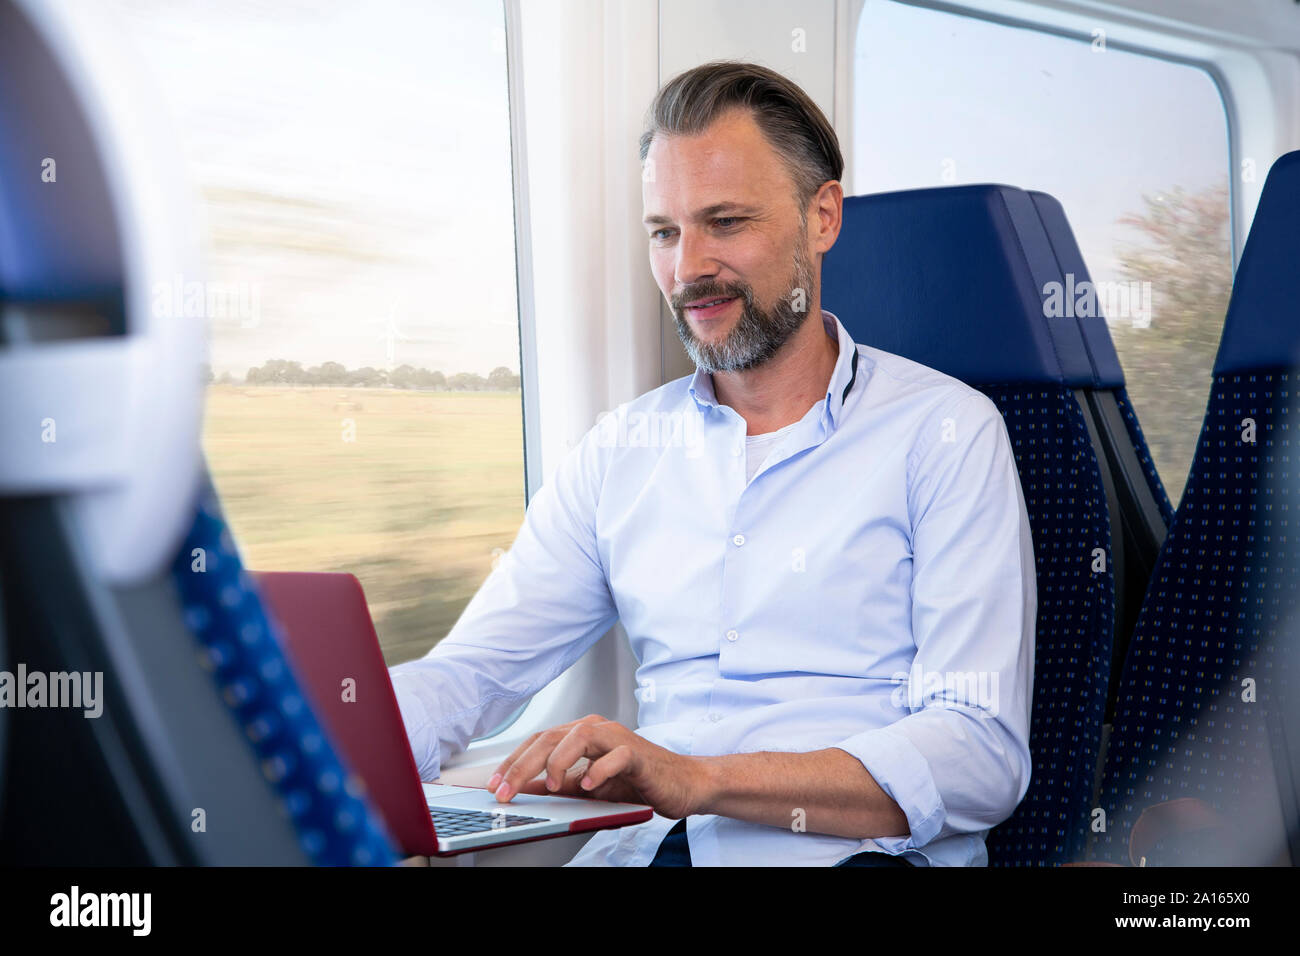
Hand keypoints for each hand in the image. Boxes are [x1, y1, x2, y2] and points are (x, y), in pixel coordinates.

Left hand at [485, 714, 706, 819]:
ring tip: (547, 786)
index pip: (538, 741)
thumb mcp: (590, 785)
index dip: (512, 762)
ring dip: (556, 763)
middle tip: (504, 790)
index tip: (493, 785)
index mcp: (582, 733)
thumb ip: (560, 783)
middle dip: (522, 766)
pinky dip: (598, 770)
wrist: (683, 783)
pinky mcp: (638, 753)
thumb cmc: (638, 780)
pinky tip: (587, 786)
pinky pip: (614, 756)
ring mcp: (617, 738)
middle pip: (550, 738)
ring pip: (578, 737)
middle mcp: (596, 729)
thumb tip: (524, 788)